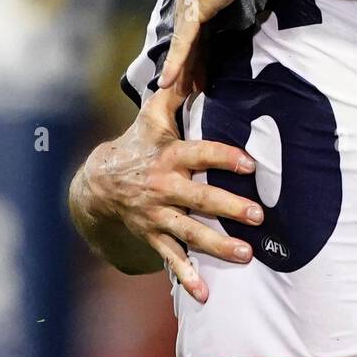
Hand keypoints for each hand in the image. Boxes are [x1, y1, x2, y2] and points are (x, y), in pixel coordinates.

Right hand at [83, 82, 263, 300]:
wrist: (98, 183)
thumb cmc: (138, 143)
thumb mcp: (152, 116)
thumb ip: (176, 94)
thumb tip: (193, 61)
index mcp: (169, 156)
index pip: (200, 154)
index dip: (224, 157)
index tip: (250, 163)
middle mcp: (165, 187)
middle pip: (200, 199)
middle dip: (229, 208)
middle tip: (258, 216)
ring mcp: (158, 215)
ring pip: (190, 233)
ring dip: (218, 246)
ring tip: (247, 255)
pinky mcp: (153, 236)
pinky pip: (171, 259)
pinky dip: (188, 277)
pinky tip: (205, 295)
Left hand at [160, 0, 265, 91]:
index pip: (193, 13)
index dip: (195, 35)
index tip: (199, 53)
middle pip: (185, 30)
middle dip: (187, 57)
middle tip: (188, 80)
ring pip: (183, 41)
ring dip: (183, 67)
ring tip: (182, 89)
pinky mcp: (196, 8)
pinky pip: (184, 43)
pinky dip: (177, 64)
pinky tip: (170, 82)